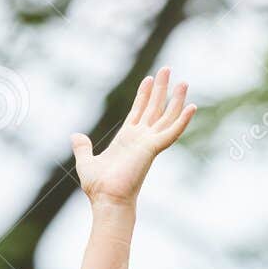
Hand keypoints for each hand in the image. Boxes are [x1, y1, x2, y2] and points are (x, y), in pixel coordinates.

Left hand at [72, 67, 194, 206]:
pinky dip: (182, 120)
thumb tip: (76, 136)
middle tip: (167, 69)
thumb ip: (83, 147)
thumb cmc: (99, 187)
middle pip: (154, 108)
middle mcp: (140, 139)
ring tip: (183, 82)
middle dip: (161, 89)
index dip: (144, 95)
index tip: (149, 79)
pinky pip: (171, 132)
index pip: (139, 112)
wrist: (107, 199)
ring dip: (175, 99)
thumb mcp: (86, 162)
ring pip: (166, 116)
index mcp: (127, 139)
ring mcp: (148, 143)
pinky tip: (192, 107)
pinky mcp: (153, 149)